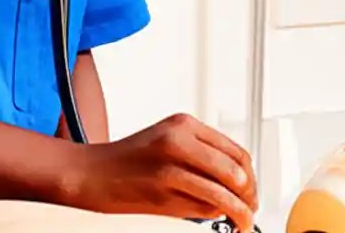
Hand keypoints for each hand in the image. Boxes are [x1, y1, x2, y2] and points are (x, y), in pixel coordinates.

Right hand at [63, 113, 257, 230]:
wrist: (93, 174)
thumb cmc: (128, 162)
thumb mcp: (167, 143)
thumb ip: (201, 154)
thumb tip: (238, 181)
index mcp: (183, 124)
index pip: (236, 151)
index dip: (251, 176)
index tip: (251, 190)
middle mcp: (179, 139)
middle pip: (236, 170)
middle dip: (250, 194)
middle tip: (251, 208)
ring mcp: (171, 164)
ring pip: (225, 191)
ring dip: (241, 211)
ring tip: (242, 220)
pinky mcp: (164, 188)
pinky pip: (205, 205)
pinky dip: (218, 215)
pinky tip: (218, 219)